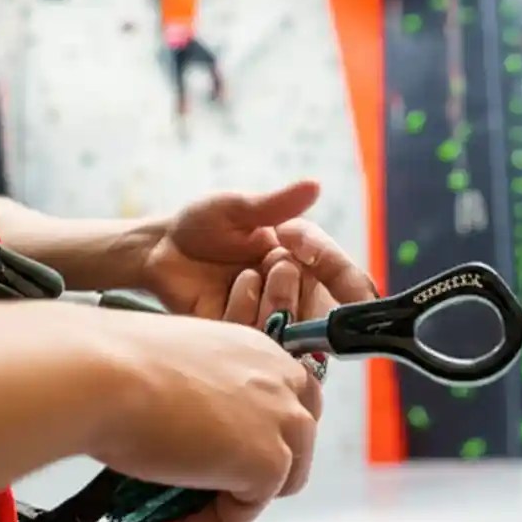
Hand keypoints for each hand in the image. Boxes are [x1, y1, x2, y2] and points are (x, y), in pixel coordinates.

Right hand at [89, 311, 321, 521]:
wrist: (98, 376)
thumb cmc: (112, 364)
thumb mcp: (172, 368)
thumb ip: (199, 395)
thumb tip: (185, 431)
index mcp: (258, 348)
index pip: (284, 400)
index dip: (258, 435)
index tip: (219, 459)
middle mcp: (280, 378)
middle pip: (294, 443)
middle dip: (253, 473)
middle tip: (202, 494)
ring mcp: (283, 421)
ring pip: (274, 484)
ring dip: (224, 508)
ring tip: (167, 521)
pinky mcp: (269, 463)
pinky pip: (239, 515)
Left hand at [142, 181, 376, 322]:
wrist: (160, 250)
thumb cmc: (202, 224)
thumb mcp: (237, 208)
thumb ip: (276, 204)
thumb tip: (314, 186)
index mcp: (305, 257)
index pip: (343, 276)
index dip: (354, 288)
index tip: (361, 298)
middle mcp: (294, 289)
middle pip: (323, 309)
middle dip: (300, 286)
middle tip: (274, 261)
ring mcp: (270, 315)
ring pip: (293, 326)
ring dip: (273, 298)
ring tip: (246, 274)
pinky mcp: (244, 336)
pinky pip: (257, 334)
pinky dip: (243, 308)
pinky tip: (226, 291)